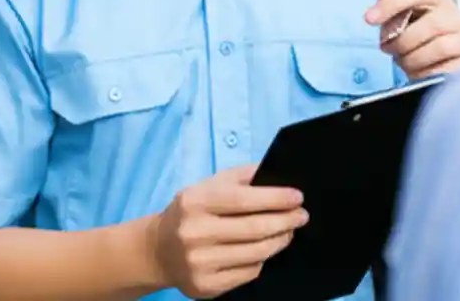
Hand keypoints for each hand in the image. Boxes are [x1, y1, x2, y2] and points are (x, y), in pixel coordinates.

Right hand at [148, 164, 308, 298]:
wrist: (157, 250)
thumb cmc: (190, 212)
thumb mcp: (206, 186)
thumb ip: (240, 177)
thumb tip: (276, 174)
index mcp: (195, 202)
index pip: (243, 199)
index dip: (275, 198)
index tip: (297, 197)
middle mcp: (195, 232)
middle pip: (254, 228)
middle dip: (285, 221)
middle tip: (302, 215)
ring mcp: (200, 262)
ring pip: (256, 253)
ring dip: (279, 240)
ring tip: (289, 231)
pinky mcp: (206, 285)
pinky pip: (248, 272)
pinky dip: (263, 259)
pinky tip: (267, 249)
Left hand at [365, 0, 459, 78]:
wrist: (444, 62)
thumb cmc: (419, 37)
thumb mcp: (403, 19)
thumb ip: (391, 9)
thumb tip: (376, 12)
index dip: (391, 5)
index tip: (370, 19)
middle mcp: (459, 17)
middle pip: (430, 24)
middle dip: (402, 40)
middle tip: (388, 49)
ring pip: (438, 47)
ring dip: (412, 58)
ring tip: (404, 62)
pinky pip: (444, 69)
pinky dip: (424, 73)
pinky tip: (418, 72)